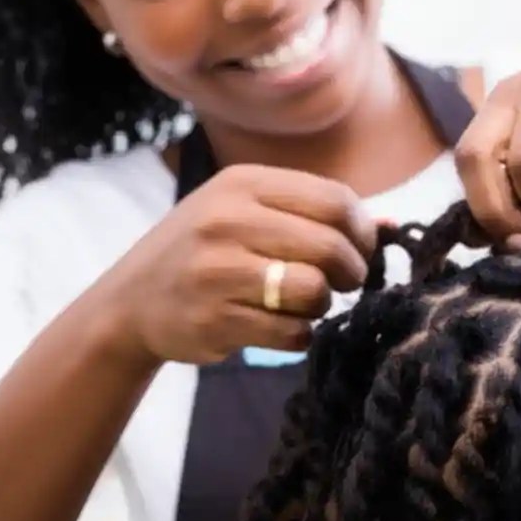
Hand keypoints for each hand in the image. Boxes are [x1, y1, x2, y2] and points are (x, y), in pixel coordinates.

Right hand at [86, 164, 377, 364]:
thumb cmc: (204, 251)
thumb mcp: (248, 213)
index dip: (364, 231)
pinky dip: (299, 336)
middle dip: (352, 272)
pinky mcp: (214, 320)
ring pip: (313, 291)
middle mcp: (227, 221)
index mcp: (243, 184)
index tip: (362, 250)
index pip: (336, 201)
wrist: (128, 304)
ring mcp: (217, 271)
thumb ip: (315, 213)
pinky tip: (281, 328)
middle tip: (345, 283)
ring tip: (306, 304)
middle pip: (331, 248)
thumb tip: (392, 226)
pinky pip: (291, 333)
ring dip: (323, 306)